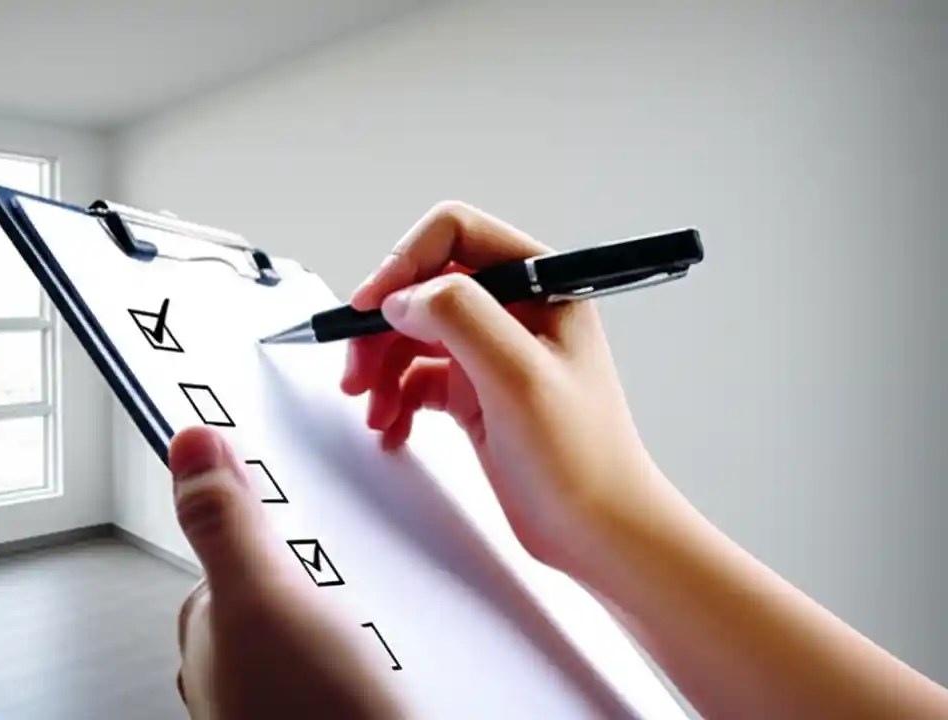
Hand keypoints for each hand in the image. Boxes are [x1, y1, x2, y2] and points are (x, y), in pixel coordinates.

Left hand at [170, 427, 405, 719]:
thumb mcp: (262, 600)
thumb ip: (224, 524)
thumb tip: (188, 445)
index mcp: (208, 630)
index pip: (229, 537)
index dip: (263, 502)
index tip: (295, 476)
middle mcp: (240, 667)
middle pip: (284, 574)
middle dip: (325, 559)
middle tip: (358, 566)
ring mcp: (288, 693)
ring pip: (326, 613)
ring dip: (361, 603)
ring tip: (383, 615)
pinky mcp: (336, 707)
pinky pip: (357, 652)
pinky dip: (381, 641)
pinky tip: (397, 651)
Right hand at [342, 201, 676, 573]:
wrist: (598, 532)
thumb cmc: (582, 458)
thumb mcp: (519, 376)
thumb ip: (460, 317)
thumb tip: (403, 296)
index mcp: (540, 283)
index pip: (454, 234)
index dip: (404, 263)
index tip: (370, 306)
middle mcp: (515, 309)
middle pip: (422, 288)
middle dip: (382, 330)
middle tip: (357, 374)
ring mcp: (493, 352)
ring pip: (412, 335)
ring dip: (382, 369)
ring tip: (374, 412)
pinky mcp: (477, 392)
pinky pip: (417, 379)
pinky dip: (396, 400)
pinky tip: (393, 430)